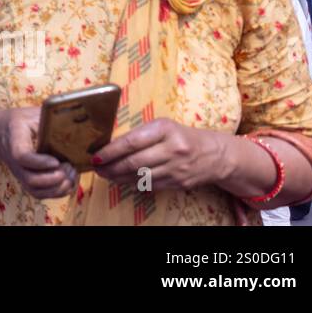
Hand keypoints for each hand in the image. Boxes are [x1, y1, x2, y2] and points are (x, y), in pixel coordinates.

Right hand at [0, 106, 77, 199]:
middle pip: (30, 179)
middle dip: (54, 178)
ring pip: (35, 191)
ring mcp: (19, 172)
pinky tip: (67, 181)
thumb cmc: (18, 121)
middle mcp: (14, 161)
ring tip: (70, 174)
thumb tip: (74, 121)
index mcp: (15, 139)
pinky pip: (39, 194)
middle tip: (68, 166)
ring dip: (57, 188)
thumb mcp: (32, 114)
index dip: (40, 163)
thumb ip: (49, 118)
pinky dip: (56, 192)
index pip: (22, 156)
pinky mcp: (25, 179)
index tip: (56, 161)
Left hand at [90, 118, 229, 191]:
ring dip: (119, 177)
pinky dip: (134, 183)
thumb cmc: (181, 136)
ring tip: (105, 174)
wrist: (215, 154)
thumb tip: (111, 146)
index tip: (96, 156)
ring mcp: (177, 169)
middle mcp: (172, 149)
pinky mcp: (179, 183)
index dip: (111, 151)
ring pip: (140, 176)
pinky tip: (123, 180)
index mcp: (165, 129)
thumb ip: (140, 134)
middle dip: (111, 167)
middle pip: (134, 162)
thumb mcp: (162, 126)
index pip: (132, 142)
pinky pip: (150, 185)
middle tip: (96, 168)